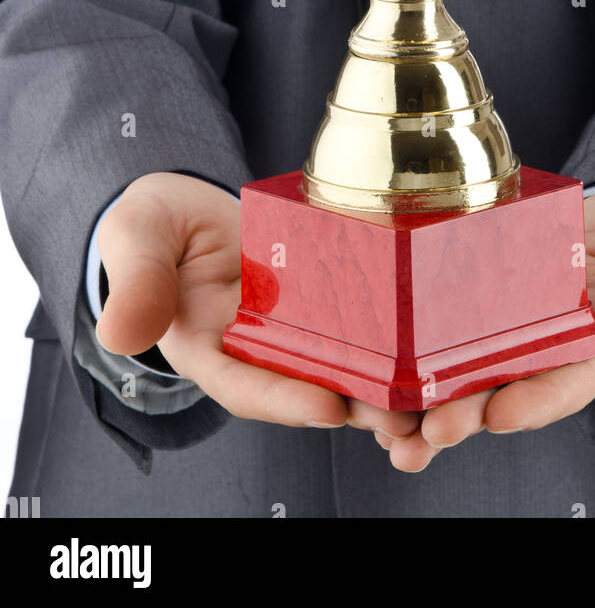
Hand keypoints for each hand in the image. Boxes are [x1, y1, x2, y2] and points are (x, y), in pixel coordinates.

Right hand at [95, 172, 419, 439]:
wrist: (188, 207)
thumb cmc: (157, 224)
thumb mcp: (137, 239)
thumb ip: (137, 281)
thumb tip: (120, 332)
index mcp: (209, 348)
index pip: (245, 384)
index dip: (284, 399)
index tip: (326, 407)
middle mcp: (260, 351)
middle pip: (309, 388)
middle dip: (356, 408)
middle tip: (403, 419)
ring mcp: (298, 331)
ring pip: (348, 369)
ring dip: (390, 391)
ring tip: (436, 405)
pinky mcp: (331, 304)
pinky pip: (367, 329)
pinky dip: (402, 346)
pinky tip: (442, 351)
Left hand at [376, 186, 594, 469]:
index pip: (565, 382)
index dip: (534, 400)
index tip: (501, 412)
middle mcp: (545, 356)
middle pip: (503, 395)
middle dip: (466, 417)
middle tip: (430, 430)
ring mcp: (507, 342)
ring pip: (463, 387)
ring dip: (425, 415)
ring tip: (392, 431)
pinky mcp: (473, 319)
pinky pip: (439, 354)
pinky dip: (407, 382)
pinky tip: (374, 403)